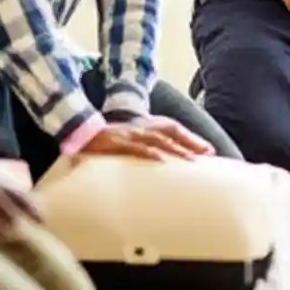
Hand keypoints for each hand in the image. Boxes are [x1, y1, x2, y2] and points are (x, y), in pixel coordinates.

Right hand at [82, 116, 214, 160]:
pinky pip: (138, 148)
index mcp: (145, 126)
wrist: (81, 134)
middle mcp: (141, 127)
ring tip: (192, 160)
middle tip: (208, 154)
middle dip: (190, 141)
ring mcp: (130, 134)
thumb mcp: (130, 143)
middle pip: (171, 131)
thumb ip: (147, 149)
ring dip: (176, 149)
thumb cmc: (108, 143)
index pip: (173, 129)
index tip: (209, 151)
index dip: (191, 137)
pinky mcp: (118, 143)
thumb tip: (165, 163)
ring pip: (159, 139)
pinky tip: (162, 161)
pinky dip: (151, 153)